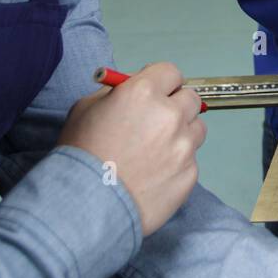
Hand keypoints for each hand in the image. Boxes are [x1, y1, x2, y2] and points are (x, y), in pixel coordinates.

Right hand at [58, 62, 205, 235]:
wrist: (86, 205)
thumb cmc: (80, 157)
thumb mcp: (86, 109)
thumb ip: (116, 93)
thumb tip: (134, 87)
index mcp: (143, 92)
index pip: (170, 73)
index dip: (162, 82)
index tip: (158, 92)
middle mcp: (170, 115)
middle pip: (191, 99)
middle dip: (176, 106)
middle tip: (157, 122)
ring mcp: (183, 146)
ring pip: (196, 129)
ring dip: (181, 135)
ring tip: (154, 152)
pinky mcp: (189, 173)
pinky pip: (191, 161)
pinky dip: (177, 165)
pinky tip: (153, 175)